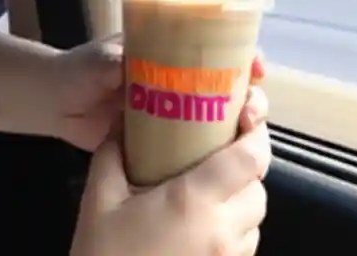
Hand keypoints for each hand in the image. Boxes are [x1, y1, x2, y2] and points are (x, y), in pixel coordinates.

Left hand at [52, 37, 267, 151]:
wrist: (51, 103)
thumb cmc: (78, 70)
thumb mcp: (101, 60)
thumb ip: (117, 62)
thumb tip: (135, 64)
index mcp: (168, 50)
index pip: (217, 45)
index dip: (242, 53)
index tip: (257, 66)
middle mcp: (177, 78)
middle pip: (226, 82)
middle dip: (248, 91)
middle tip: (253, 106)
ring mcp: (171, 109)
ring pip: (216, 114)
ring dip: (237, 121)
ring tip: (247, 130)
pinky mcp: (159, 139)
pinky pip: (192, 144)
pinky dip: (212, 151)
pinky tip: (227, 160)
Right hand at [70, 86, 271, 255]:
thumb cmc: (102, 255)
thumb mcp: (98, 200)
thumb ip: (113, 154)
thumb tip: (123, 119)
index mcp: (195, 200)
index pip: (252, 157)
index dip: (256, 132)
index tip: (245, 114)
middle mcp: (223, 230)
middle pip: (258, 188)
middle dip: (244, 170)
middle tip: (217, 157)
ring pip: (255, 221)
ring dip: (241, 203)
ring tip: (209, 196)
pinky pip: (243, 249)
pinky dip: (233, 233)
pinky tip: (201, 230)